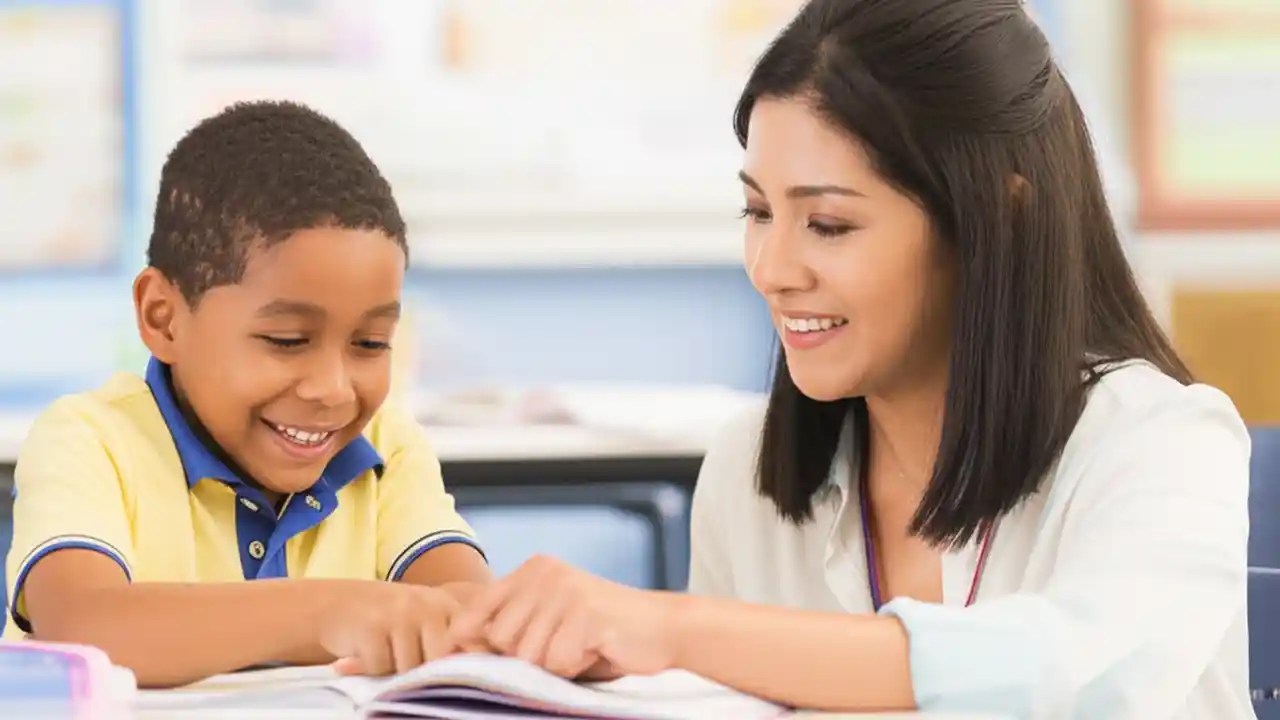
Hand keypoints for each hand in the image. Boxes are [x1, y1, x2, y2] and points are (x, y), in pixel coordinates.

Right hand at [317, 582, 460, 675]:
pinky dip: (371, 668)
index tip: (452, 673)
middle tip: (406, 658)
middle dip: (423, 670)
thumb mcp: (425, 623)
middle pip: (440, 660)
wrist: (338, 604)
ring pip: (409, 668)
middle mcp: (428, 605)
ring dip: (394, 670)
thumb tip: (480, 667)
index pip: (469, 643)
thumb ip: (451, 643)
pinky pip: (381, 667)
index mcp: (447, 605)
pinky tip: (365, 650)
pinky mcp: (372, 626)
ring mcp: (400, 613)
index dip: (463, 665)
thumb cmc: (389, 621)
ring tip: (385, 651)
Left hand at [449, 556, 679, 678]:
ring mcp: (565, 591)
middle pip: (500, 639)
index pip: (476, 611)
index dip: (473, 643)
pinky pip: (557, 662)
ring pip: (528, 655)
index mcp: (531, 570)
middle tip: (561, 647)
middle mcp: (544, 573)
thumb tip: (456, 642)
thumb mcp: (548, 621)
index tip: (483, 659)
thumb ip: (508, 627)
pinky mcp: (586, 613)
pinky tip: (595, 649)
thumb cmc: (600, 632)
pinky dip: (575, 667)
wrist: (662, 628)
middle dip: (526, 657)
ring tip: (580, 647)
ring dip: (553, 665)